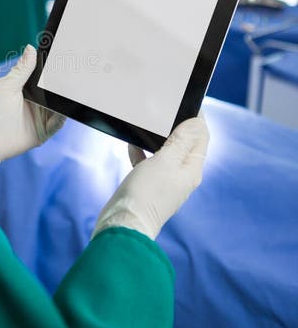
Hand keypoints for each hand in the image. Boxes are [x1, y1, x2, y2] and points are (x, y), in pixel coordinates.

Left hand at [0, 46, 64, 178]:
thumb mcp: (7, 85)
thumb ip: (23, 69)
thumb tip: (31, 48)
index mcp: (25, 89)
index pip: (44, 77)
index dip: (54, 69)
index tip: (64, 57)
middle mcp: (35, 103)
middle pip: (54, 91)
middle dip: (63, 84)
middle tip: (73, 74)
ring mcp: (39, 118)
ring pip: (59, 106)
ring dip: (65, 99)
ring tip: (72, 89)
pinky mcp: (42, 132)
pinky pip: (57, 123)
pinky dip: (63, 116)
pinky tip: (64, 108)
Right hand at [92, 116, 208, 239]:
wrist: (124, 224)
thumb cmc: (146, 194)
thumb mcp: (165, 161)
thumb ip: (181, 141)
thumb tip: (197, 122)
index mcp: (191, 170)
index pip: (202, 138)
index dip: (197, 120)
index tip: (186, 103)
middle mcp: (182, 176)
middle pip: (185, 144)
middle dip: (177, 127)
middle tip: (165, 111)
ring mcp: (165, 182)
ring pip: (166, 153)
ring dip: (159, 138)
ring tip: (149, 125)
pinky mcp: (149, 186)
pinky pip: (149, 163)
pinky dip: (143, 152)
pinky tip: (132, 145)